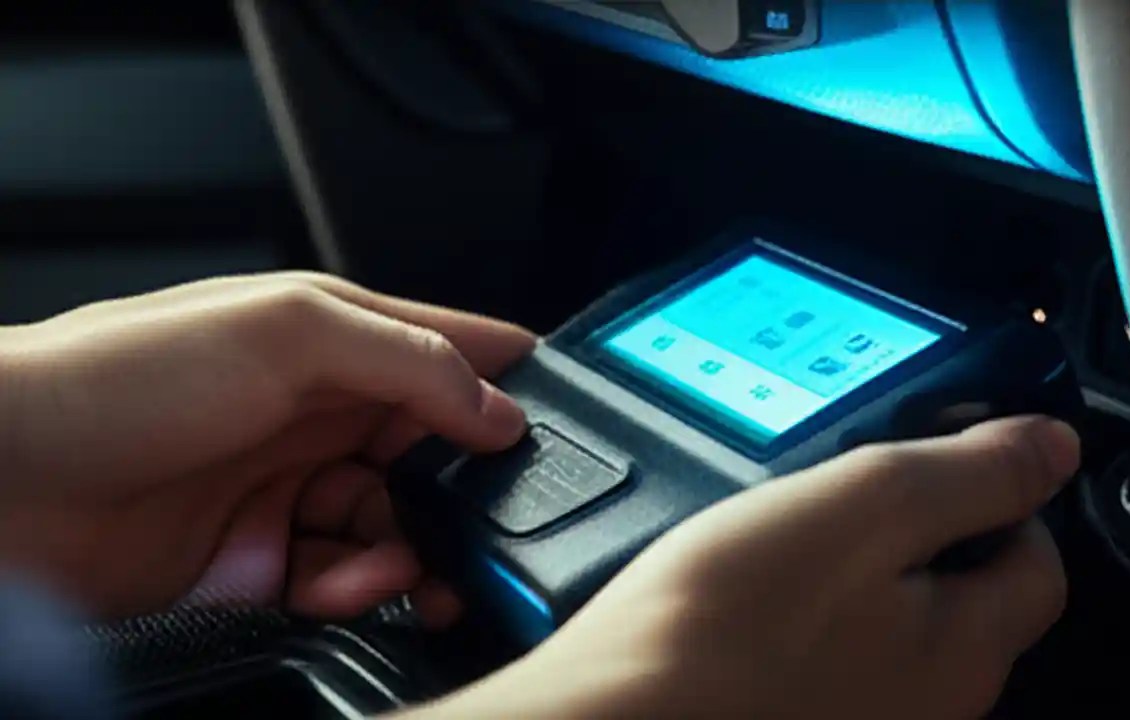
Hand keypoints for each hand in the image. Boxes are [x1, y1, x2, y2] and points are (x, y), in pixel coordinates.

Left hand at [0, 273, 533, 621]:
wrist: (1, 481)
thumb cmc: (118, 379)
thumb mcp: (287, 334)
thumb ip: (409, 361)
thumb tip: (497, 406)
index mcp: (337, 338)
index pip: (455, 350)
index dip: (510, 383)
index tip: (555, 430)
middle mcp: (321, 410)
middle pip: (436, 456)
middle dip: (463, 497)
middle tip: (477, 530)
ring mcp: (291, 484)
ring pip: (396, 526)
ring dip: (406, 553)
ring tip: (386, 569)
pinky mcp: (260, 555)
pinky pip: (343, 578)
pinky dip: (354, 590)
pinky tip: (331, 587)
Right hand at [430, 417, 1078, 718]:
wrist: (610, 717)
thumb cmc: (724, 622)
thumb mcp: (862, 509)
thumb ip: (968, 474)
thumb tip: (1053, 449)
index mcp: (965, 649)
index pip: (1036, 561)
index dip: (997, 496)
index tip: (936, 459)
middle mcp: (930, 706)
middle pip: (962, 599)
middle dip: (916, 533)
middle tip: (840, 490)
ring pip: (887, 626)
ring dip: (851, 571)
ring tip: (783, 533)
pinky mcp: (799, 718)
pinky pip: (828, 656)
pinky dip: (805, 614)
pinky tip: (752, 594)